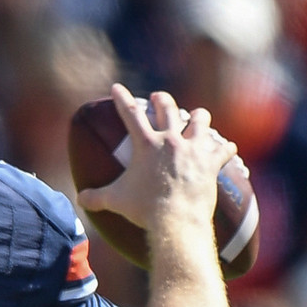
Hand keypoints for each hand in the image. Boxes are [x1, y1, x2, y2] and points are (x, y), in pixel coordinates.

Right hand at [77, 84, 235, 232]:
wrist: (175, 219)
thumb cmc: (143, 208)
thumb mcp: (115, 201)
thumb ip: (96, 198)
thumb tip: (80, 200)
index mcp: (146, 144)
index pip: (130, 113)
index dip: (122, 98)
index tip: (117, 87)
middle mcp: (171, 140)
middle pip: (168, 109)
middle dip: (162, 100)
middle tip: (158, 97)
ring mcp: (194, 149)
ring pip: (200, 121)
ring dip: (198, 117)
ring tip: (197, 116)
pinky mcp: (211, 163)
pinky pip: (223, 149)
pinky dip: (225, 148)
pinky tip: (227, 148)